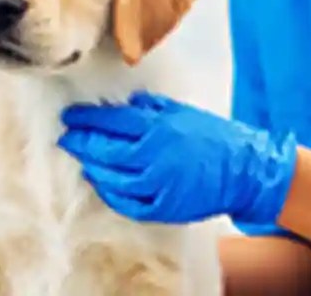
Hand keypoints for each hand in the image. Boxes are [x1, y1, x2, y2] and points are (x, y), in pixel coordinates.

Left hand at [57, 92, 297, 224]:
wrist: (243, 170)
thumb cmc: (214, 136)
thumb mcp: (183, 112)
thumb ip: (152, 107)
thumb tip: (126, 102)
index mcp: (159, 128)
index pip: (112, 121)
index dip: (87, 119)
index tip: (69, 117)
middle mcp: (154, 156)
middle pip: (106, 150)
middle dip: (82, 143)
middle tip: (67, 138)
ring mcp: (158, 184)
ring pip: (112, 179)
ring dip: (93, 168)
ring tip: (83, 160)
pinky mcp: (164, 206)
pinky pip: (128, 203)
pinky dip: (111, 194)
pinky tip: (102, 184)